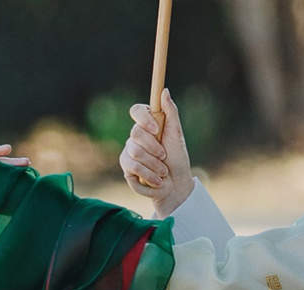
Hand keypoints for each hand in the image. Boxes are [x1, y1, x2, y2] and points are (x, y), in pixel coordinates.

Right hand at [121, 88, 192, 215]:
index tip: (156, 130)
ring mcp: (129, 150)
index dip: (144, 118)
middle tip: (164, 155)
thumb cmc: (177, 158)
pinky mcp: (126, 165)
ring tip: (163, 171)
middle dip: (154, 147)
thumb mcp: (177, 134)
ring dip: (154, 164)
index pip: (136, 110)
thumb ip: (171, 112)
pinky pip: (132, 166)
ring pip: (135, 151)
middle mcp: (136, 135)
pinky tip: (157, 180)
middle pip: (136, 132)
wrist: (175, 185)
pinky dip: (149, 174)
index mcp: (149, 123)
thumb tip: (164, 91)